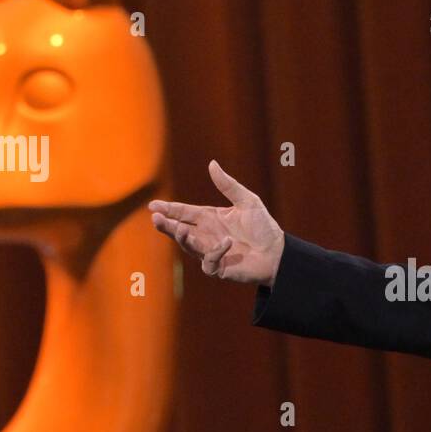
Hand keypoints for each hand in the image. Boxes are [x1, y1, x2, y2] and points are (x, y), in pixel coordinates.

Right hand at [148, 162, 284, 286]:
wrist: (277, 252)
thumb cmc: (263, 227)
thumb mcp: (247, 201)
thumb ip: (228, 185)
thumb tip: (212, 164)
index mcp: (209, 218)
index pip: (184, 212)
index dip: (169, 209)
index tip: (153, 206)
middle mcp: (206, 235)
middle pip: (179, 230)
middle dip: (167, 225)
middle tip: (155, 219)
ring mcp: (210, 252)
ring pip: (189, 246)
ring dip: (183, 238)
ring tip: (180, 229)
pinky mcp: (219, 267)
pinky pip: (210, 261)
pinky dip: (215, 252)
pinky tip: (227, 242)